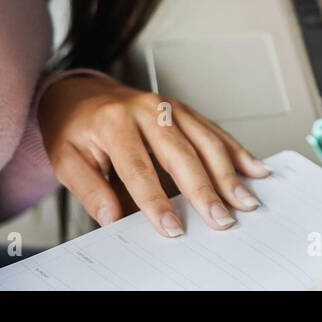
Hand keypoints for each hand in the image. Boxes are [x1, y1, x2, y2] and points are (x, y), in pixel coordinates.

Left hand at [37, 74, 269, 237]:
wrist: (80, 92)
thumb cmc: (74, 129)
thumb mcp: (66, 159)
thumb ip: (89, 189)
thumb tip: (113, 218)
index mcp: (114, 122)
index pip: (139, 169)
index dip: (157, 202)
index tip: (172, 229)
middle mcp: (147, 110)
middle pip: (182, 154)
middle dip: (205, 190)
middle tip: (222, 219)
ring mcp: (169, 107)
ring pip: (206, 141)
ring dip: (229, 173)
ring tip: (246, 200)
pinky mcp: (184, 110)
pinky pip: (214, 131)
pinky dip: (237, 151)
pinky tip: (255, 169)